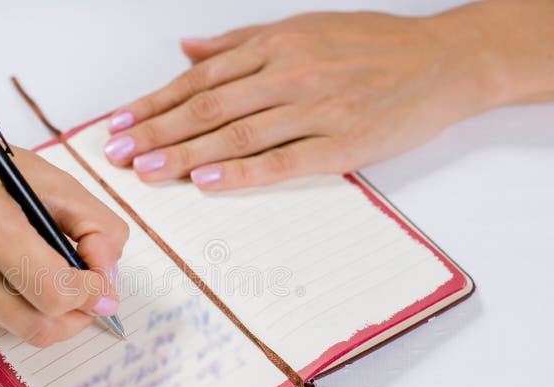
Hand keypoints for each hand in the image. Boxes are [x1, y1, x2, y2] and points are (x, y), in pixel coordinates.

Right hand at [0, 122, 128, 346]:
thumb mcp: (57, 183)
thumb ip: (98, 229)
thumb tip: (109, 284)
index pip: (56, 293)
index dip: (92, 292)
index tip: (100, 277)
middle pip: (42, 327)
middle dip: (78, 313)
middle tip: (89, 289)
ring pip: (26, 332)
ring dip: (52, 311)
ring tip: (53, 272)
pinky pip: (4, 326)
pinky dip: (24, 308)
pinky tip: (17, 273)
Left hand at [103, 11, 498, 189]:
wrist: (444, 61)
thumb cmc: (371, 45)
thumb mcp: (303, 27)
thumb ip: (240, 42)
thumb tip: (185, 48)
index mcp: (276, 44)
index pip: (200, 78)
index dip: (155, 104)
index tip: (119, 125)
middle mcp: (290, 72)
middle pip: (209, 106)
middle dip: (157, 132)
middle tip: (119, 156)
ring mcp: (318, 107)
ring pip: (239, 133)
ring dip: (188, 154)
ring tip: (149, 172)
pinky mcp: (344, 142)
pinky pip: (285, 160)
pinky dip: (245, 173)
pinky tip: (210, 183)